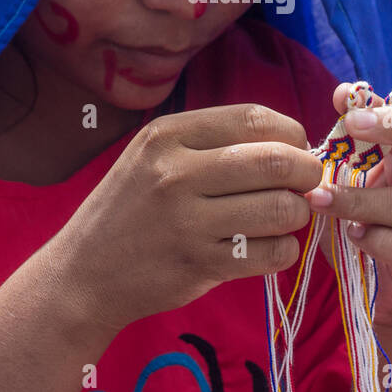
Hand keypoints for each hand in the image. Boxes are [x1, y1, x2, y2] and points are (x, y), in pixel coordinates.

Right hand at [53, 104, 324, 330]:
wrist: (83, 273)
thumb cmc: (130, 208)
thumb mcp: (154, 156)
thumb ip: (213, 142)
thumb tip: (293, 142)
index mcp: (168, 135)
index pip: (255, 118)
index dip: (293, 133)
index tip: (297, 150)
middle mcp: (176, 173)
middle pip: (276, 161)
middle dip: (308, 173)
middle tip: (307, 185)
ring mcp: (187, 223)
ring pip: (280, 209)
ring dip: (297, 214)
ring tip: (285, 217)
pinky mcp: (199, 265)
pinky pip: (270, 253)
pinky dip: (284, 249)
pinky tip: (270, 247)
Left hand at [304, 83, 391, 329]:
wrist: (384, 286)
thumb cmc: (368, 219)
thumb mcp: (359, 178)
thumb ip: (352, 141)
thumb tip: (342, 93)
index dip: (389, 111)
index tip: (345, 104)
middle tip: (350, 126)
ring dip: (357, 200)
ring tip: (318, 198)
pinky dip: (372, 239)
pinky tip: (350, 235)